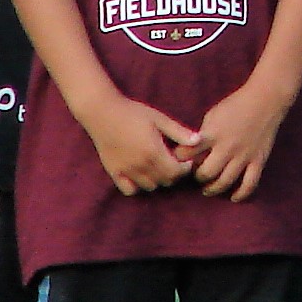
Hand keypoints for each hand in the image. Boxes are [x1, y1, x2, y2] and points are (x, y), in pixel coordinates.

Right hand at [77, 94, 199, 195]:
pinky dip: (138, 186)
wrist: (102, 112)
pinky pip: (130, 190)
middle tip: (173, 162)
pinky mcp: (114, 173)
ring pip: (150, 187)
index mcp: (154, 152)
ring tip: (158, 165)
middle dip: (174, 174)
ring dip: (158, 179)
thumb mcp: (159, 118)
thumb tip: (199, 140)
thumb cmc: (133, 112)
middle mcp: (141, 166)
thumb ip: (179, 131)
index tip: (185, 159)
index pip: (176, 172)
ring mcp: (127, 171)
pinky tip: (141, 173)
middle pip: (165, 181)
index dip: (185, 168)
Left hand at [186, 80, 293, 199]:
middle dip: (198, 177)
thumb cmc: (235, 105)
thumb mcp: (212, 115)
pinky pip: (249, 184)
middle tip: (198, 176)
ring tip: (208, 189)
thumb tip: (192, 153)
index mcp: (212, 134)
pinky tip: (233, 197)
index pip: (187, 153)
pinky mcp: (258, 160)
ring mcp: (244, 156)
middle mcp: (227, 147)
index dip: (180, 160)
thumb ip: (203, 135)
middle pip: (206, 173)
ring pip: (225, 182)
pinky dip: (240, 194)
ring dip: (213, 189)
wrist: (265, 100)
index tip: (180, 162)